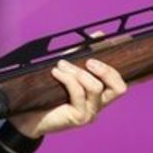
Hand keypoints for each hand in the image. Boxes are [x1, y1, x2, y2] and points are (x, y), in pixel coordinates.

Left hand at [9, 58, 128, 139]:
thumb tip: (99, 34)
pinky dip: (68, 79)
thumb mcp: (68, 67)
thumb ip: (82, 53)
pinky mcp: (79, 118)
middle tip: (88, 61)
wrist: (29, 114)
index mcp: (100, 93)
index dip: (122, 66)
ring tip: (61, 64)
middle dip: (106, 70)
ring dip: (78, 71)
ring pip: (96, 87)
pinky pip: (79, 93)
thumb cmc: (49, 90)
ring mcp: (91, 112)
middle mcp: (100, 104)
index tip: (110, 48)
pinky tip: (56, 72)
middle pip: (119, 88)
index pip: (121, 83)